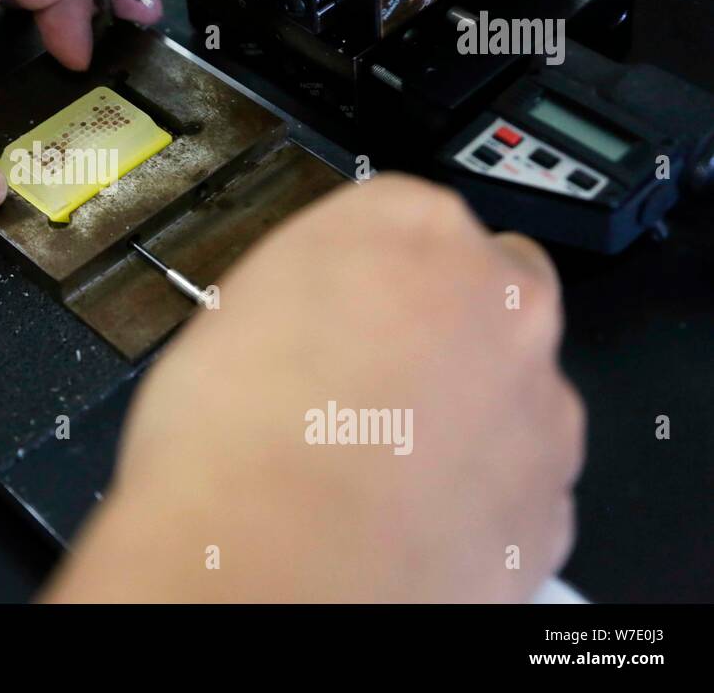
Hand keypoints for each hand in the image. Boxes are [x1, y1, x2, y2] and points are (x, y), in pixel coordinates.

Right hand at [46, 175, 584, 602]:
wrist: (265, 563)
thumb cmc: (231, 439)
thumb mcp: (238, 307)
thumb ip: (311, 287)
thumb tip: (311, 312)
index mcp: (412, 226)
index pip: (410, 218)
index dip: (370, 271)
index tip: (348, 305)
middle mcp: (498, 302)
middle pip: (488, 290)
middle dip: (441, 327)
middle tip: (367, 378)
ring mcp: (539, 405)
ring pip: (512, 390)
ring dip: (465, 410)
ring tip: (374, 458)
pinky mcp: (550, 502)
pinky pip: (518, 481)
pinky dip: (476, 491)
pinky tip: (404, 510)